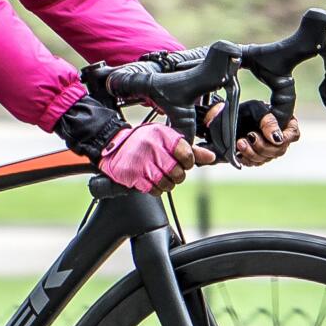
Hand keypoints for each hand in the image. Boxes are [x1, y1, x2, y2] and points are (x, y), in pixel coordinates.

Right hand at [99, 120, 214, 193]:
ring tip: (159, 176)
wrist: (114, 146)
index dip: (187, 162)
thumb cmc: (144, 143)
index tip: (181, 162)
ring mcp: (143, 162)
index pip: (187, 155)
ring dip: (166, 184)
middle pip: (179, 173)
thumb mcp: (166, 140)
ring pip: (167, 184)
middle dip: (177, 176)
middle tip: (169, 170)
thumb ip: (189, 150)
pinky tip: (150, 180)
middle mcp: (153, 148)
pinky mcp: (134, 175)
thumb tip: (211, 157)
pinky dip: (155, 189)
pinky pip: (154, 190)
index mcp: (164, 136)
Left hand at [203, 103, 302, 167]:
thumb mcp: (256, 110)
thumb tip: (278, 138)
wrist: (224, 120)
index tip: (274, 138)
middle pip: (279, 150)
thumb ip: (269, 122)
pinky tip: (239, 152)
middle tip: (250, 136)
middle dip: (263, 146)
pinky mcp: (255, 157)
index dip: (286, 138)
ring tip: (240, 142)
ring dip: (252, 152)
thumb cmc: (245, 111)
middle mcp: (278, 139)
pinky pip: (254, 163)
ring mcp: (267, 150)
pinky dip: (246, 158)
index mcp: (284, 124)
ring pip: (266, 159)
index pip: (293, 134)